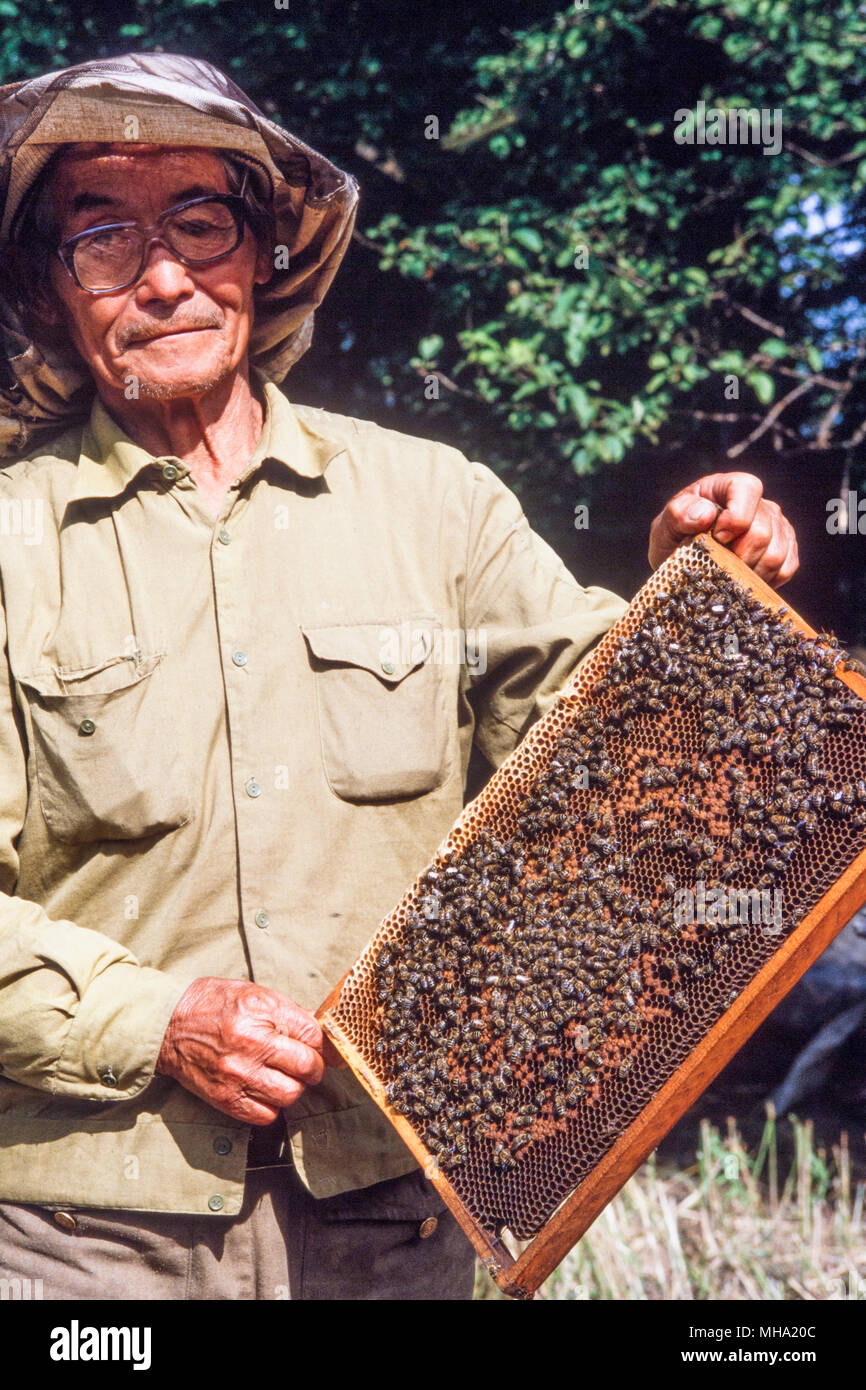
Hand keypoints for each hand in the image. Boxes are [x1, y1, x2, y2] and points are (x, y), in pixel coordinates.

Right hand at [156, 977, 325, 1124]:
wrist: (167, 1026)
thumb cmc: (212, 1005)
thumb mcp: (252, 993)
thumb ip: (289, 1011)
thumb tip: (321, 1028)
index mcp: (258, 1012)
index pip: (311, 1034)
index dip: (320, 1042)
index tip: (317, 1045)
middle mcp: (249, 1044)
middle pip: (306, 1066)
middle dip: (313, 1066)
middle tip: (306, 1063)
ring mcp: (237, 1075)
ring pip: (290, 1094)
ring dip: (294, 1087)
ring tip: (283, 1076)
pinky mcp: (225, 1099)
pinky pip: (266, 1116)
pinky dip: (272, 1106)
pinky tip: (264, 1090)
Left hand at [648, 471, 798, 586]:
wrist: (682, 564)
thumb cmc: (675, 539)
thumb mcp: (665, 526)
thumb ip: (678, 514)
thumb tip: (705, 513)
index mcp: (728, 487)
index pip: (748, 489)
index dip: (736, 516)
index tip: (718, 538)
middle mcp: (759, 504)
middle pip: (762, 530)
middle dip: (738, 556)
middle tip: (718, 567)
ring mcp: (777, 527)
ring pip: (776, 553)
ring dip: (749, 573)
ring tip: (728, 576)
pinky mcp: (785, 551)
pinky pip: (786, 568)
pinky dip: (765, 581)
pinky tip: (744, 581)